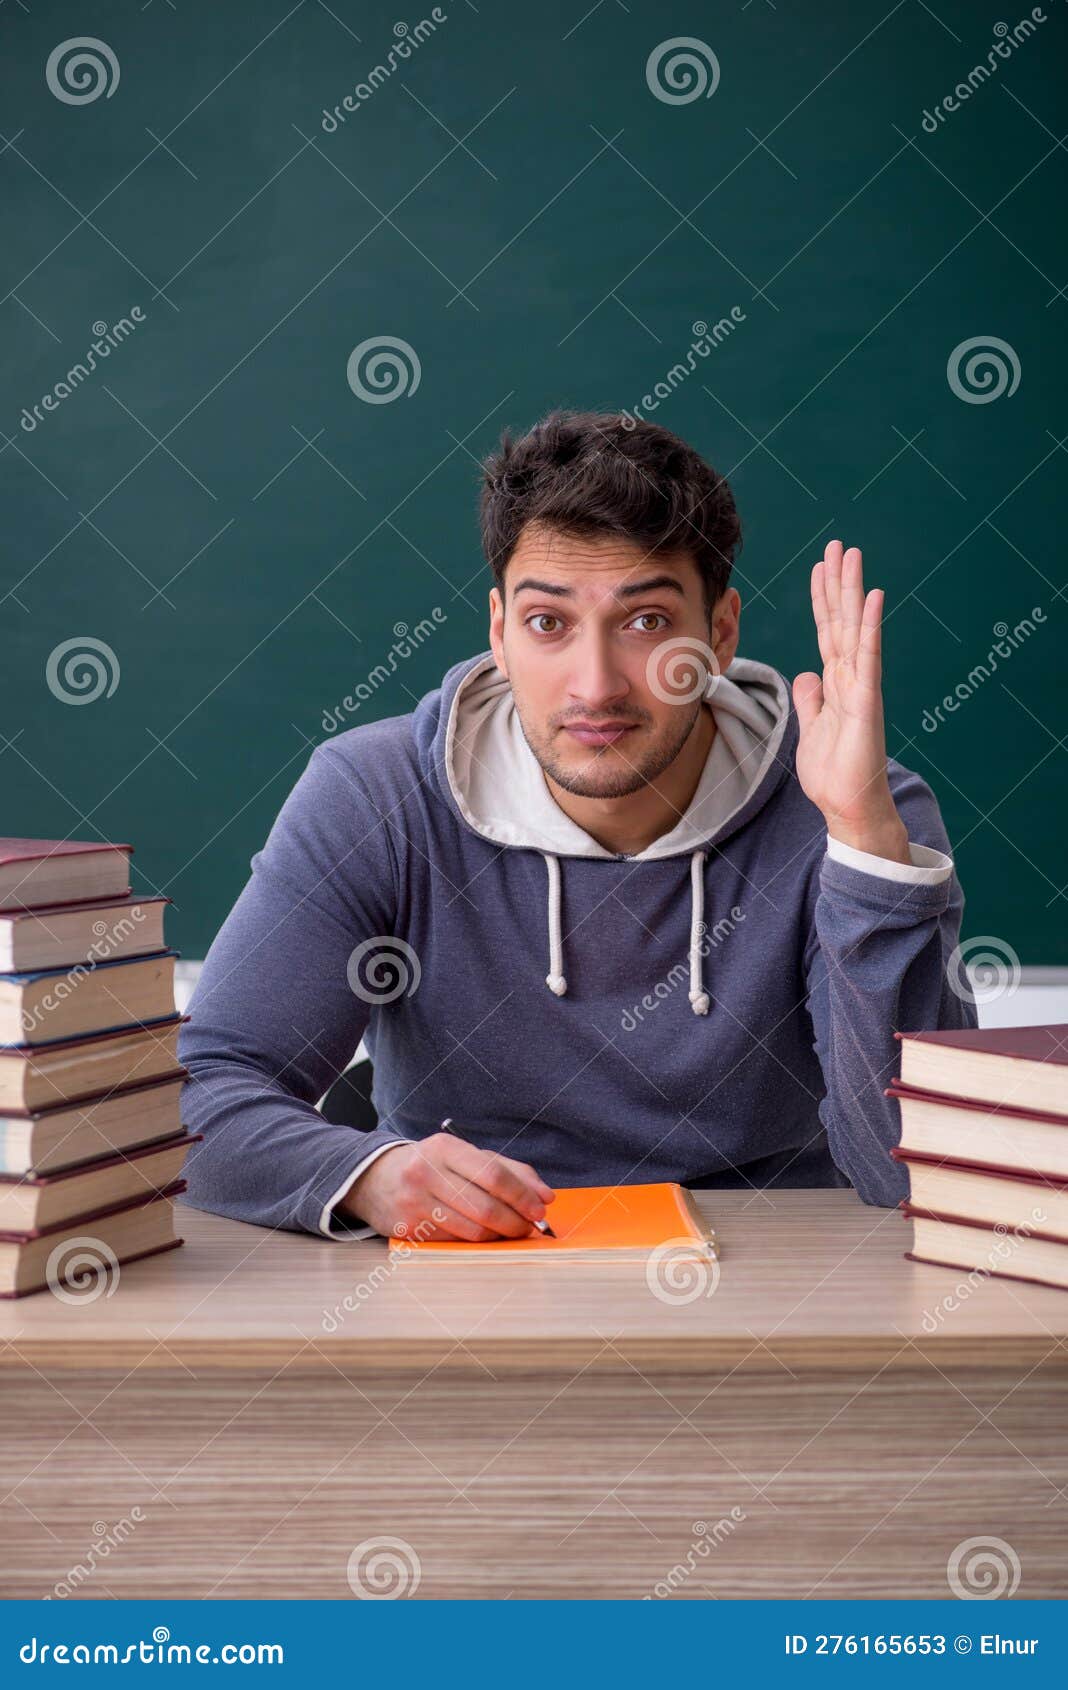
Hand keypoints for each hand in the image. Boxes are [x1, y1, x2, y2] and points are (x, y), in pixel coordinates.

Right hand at [339, 1130, 555, 1240]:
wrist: (377, 1179)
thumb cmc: (434, 1166)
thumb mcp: (467, 1156)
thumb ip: (509, 1170)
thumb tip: (544, 1196)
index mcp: (445, 1148)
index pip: (493, 1173)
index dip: (521, 1195)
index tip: (540, 1208)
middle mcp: (426, 1172)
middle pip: (484, 1206)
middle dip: (514, 1221)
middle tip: (530, 1226)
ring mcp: (414, 1202)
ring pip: (471, 1229)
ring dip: (499, 1235)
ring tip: (510, 1231)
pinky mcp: (407, 1228)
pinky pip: (455, 1241)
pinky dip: (477, 1242)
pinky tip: (484, 1235)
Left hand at [792, 539, 909, 863]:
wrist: (849, 807)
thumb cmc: (834, 774)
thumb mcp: (810, 730)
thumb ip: (810, 700)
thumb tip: (807, 674)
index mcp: (836, 684)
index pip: (827, 632)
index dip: (822, 600)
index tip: (821, 567)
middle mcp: (851, 678)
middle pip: (841, 620)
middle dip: (838, 582)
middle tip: (838, 544)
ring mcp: (861, 687)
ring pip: (855, 628)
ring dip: (853, 590)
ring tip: (852, 554)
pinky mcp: (866, 702)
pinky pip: (868, 656)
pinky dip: (871, 626)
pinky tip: (874, 596)